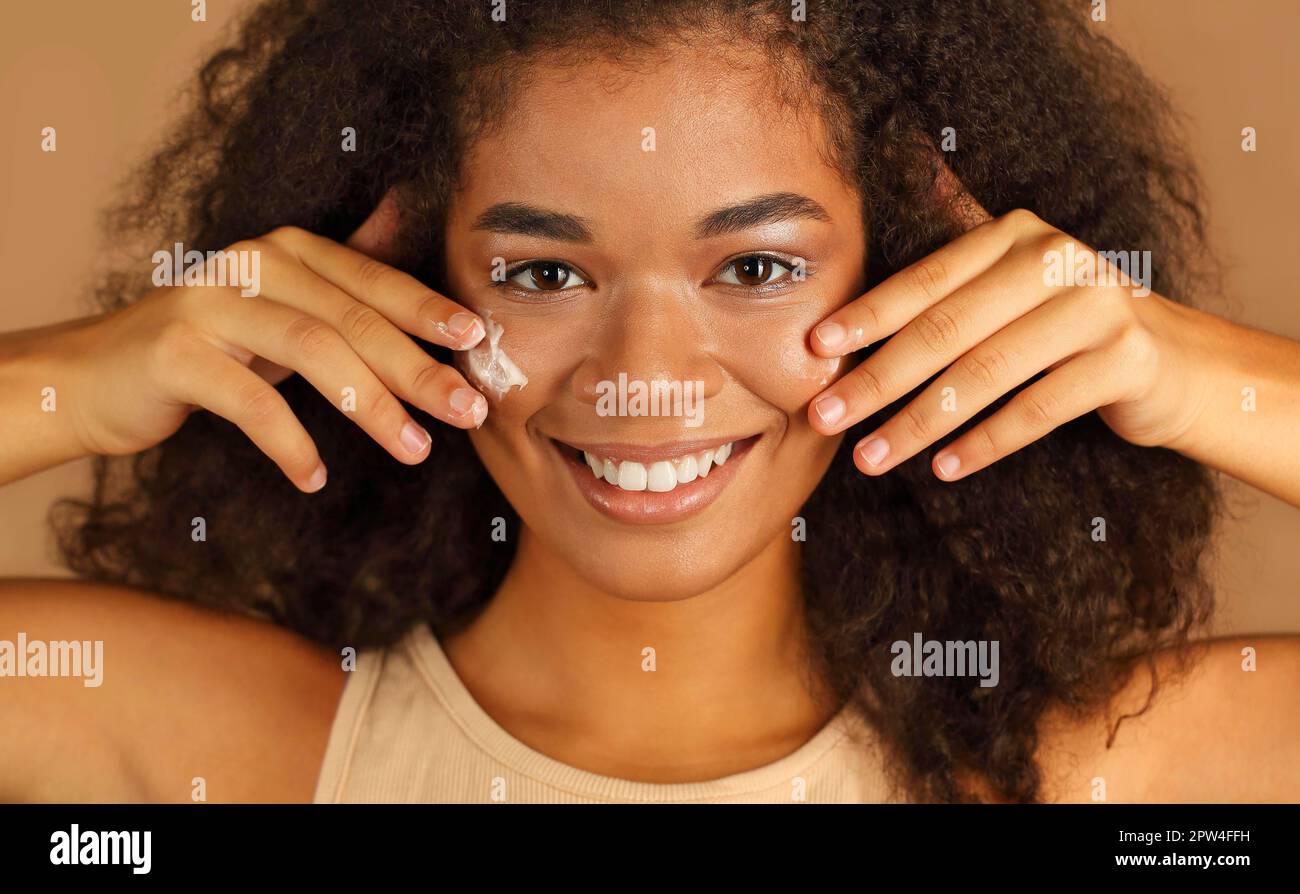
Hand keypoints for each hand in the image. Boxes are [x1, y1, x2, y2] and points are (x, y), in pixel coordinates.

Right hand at [58, 200, 489, 491]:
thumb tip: (406, 209)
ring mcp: (209, 303)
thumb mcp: (283, 305)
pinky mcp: (175, 352)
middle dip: (419, 368)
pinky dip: (289, 443)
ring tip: (415, 450)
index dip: (428, 311)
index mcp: (288, 250)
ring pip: (312, 351)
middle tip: (469, 412)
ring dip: (372, 406)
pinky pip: (249, 402)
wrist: (100, 374)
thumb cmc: (214, 345)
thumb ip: (343, 274)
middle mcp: (252, 263)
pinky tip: (315, 478)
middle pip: (353, 318)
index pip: (373, 280)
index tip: (481, 344)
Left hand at [804, 179, 1205, 480]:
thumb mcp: (1014, 272)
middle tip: (824, 418)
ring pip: (986, 373)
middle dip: (877, 379)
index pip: (926, 279)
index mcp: (1014, 235)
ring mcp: (1095, 307)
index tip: (813, 349)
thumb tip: (905, 149)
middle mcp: (1055, 259)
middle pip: (947, 329)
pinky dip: (986, 442)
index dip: (868, 314)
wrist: (1172, 360)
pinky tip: (943, 469)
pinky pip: (1038, 408)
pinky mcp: (1124, 360)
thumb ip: (959, 234)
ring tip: (870, 459)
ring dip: (919, 422)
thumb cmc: (1064, 321)